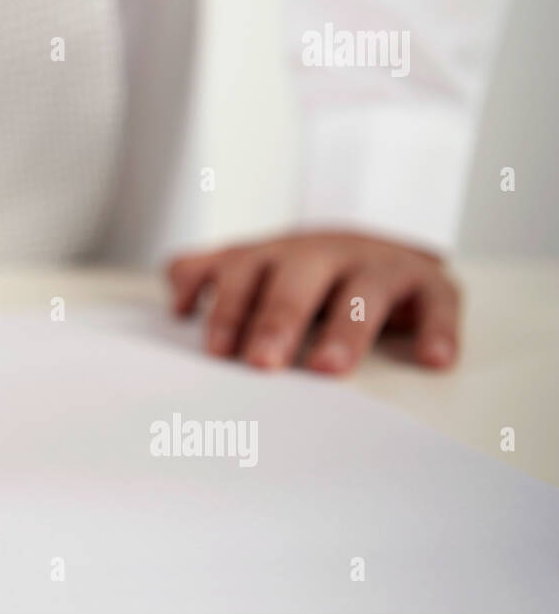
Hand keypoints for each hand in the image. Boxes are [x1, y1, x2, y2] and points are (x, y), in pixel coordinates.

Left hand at [166, 231, 459, 373]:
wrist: (381, 244)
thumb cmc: (304, 271)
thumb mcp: (255, 266)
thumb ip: (206, 274)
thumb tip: (174, 295)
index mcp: (275, 254)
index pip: (244, 272)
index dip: (228, 309)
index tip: (216, 352)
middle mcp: (325, 253)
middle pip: (298, 277)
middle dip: (277, 318)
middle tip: (262, 363)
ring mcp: (378, 264)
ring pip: (364, 288)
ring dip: (346, 328)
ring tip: (329, 369)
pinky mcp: (429, 284)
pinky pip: (440, 301)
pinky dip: (438, 328)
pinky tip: (434, 360)